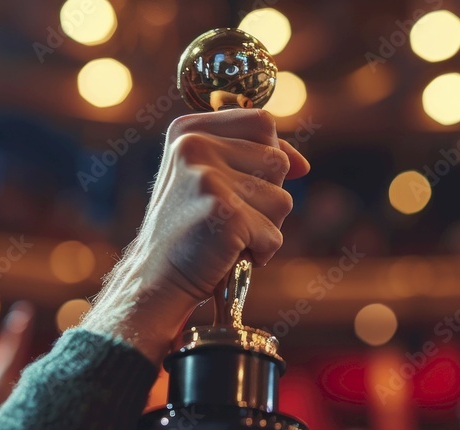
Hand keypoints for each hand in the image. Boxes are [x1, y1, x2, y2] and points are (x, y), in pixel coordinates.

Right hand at [80, 109, 309, 362]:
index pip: (261, 123)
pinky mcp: (223, 214)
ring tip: (228, 236)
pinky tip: (229, 254)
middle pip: (278, 163)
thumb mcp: (209, 179)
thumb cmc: (188, 229)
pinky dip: (260, 252)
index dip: (275, 151)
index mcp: (188, 131)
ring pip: (282, 200)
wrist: (156, 277)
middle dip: (267, 198)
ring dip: (265, 227)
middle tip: (231, 217)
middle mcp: (195, 146)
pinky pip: (274, 234)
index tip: (262, 181)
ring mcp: (208, 178)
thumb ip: (251, 159)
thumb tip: (303, 164)